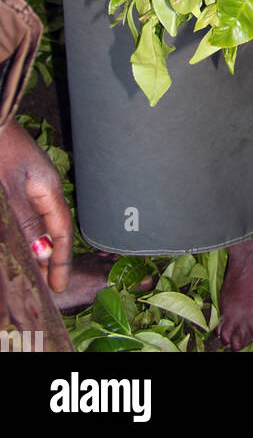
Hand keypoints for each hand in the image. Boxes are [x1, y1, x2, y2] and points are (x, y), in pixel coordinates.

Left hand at [0, 121, 72, 292]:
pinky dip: (25, 231)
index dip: (61, 261)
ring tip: (34, 271)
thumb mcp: (9, 189)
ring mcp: (29, 183)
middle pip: (53, 228)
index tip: (58, 288)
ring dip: (37, 246)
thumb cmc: (0, 149)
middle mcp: (42, 188)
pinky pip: (26, 213)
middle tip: (47, 287)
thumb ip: (25, 220)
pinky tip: (20, 240)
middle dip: (51, 258)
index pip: (61, 231)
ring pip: (38, 221)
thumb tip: (41, 253)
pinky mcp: (15, 180)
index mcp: (47, 188)